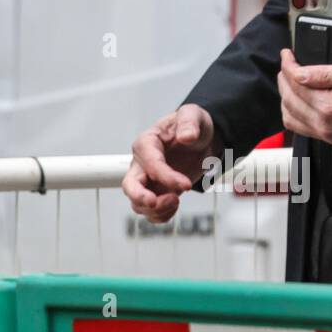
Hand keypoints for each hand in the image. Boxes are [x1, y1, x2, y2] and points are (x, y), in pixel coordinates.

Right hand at [123, 104, 223, 222]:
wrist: (201, 139)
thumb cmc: (192, 125)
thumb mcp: (193, 115)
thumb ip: (189, 122)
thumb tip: (187, 136)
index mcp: (147, 142)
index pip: (149, 163)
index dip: (165, 177)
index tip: (186, 185)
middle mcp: (142, 163)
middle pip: (129, 185)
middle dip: (140, 197)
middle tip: (156, 203)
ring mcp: (148, 180)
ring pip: (137, 202)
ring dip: (155, 209)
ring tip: (176, 200)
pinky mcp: (157, 192)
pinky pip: (151, 211)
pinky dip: (161, 215)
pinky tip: (175, 205)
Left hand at [277, 48, 331, 147]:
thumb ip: (328, 74)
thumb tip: (300, 72)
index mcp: (330, 106)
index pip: (296, 83)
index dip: (288, 65)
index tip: (287, 54)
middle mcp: (325, 124)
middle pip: (289, 98)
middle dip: (284, 77)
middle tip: (289, 63)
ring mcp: (327, 134)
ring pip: (289, 115)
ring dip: (286, 95)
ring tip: (292, 79)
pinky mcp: (331, 138)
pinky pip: (300, 127)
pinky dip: (292, 112)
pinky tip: (299, 100)